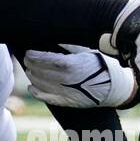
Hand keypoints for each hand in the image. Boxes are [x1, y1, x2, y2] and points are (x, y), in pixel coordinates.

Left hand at [21, 44, 135, 108]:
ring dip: (32, 76)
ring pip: (41, 84)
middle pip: (40, 71)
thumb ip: (68, 46)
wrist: (113, 87)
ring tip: (30, 70)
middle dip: (31, 64)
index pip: (46, 60)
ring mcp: (66, 92)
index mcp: (71, 64)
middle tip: (27, 59)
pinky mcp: (67, 102)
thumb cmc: (99, 65)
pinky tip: (31, 86)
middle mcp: (66, 79)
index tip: (28, 53)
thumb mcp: (85, 52)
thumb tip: (53, 38)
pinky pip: (47, 98)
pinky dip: (36, 92)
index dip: (35, 56)